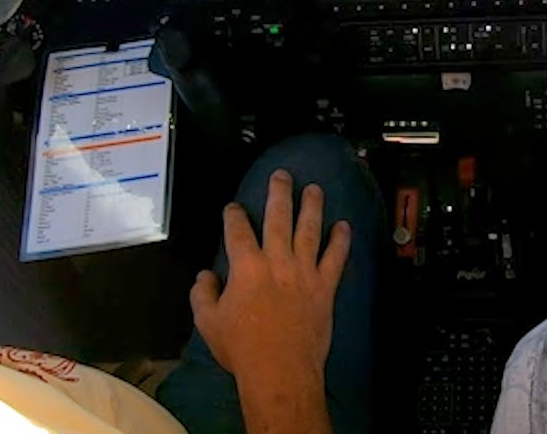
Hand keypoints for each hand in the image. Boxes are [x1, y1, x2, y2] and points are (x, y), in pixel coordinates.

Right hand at [191, 170, 351, 385]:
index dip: (234, 215)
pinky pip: (336, 258)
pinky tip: (344, 225)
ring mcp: (304, 272)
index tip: (233, 207)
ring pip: (310, 230)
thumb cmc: (241, 348)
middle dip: (279, 193)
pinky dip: (340, 241)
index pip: (237, 230)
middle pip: (278, 218)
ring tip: (314, 188)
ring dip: (312, 206)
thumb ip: (203, 295)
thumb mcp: (208, 322)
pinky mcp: (325, 287)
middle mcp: (277, 261)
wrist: (280, 371)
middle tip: (282, 175)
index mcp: (246, 266)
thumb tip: (205, 277)